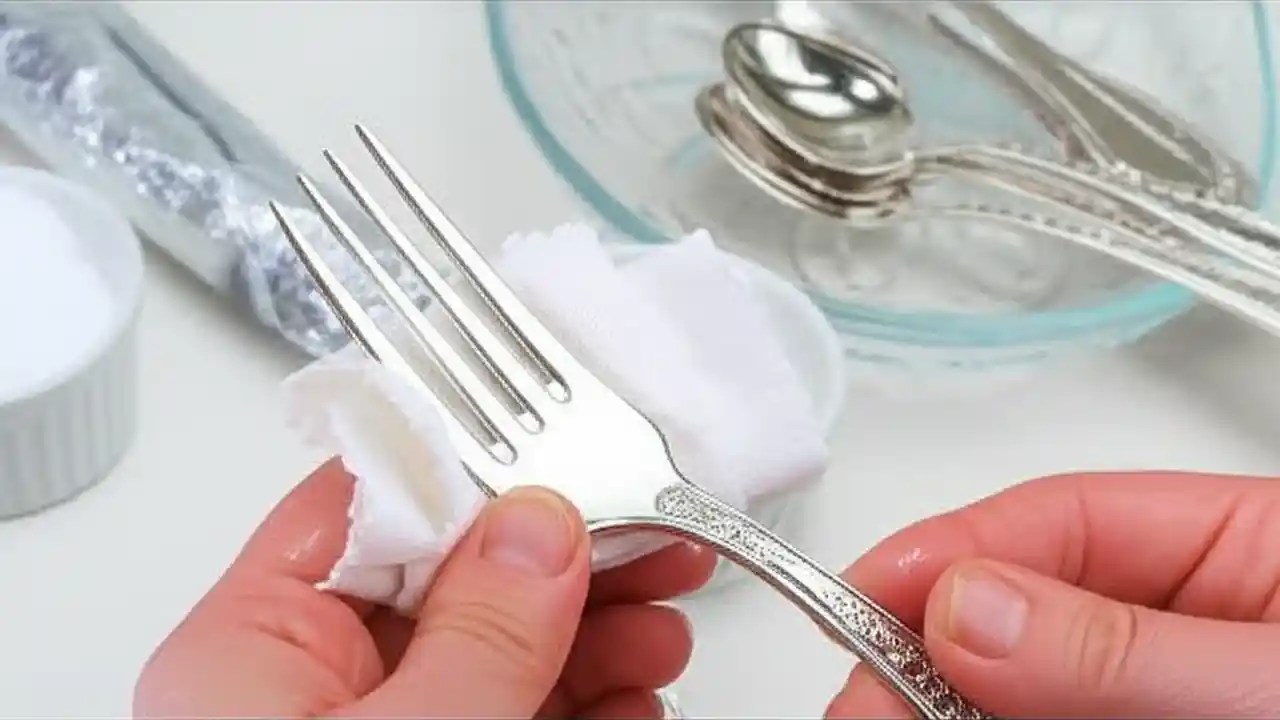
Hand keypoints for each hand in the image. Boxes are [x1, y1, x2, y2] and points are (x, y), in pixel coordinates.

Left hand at [134, 458, 714, 717]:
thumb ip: (481, 631)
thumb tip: (539, 524)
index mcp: (252, 649)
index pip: (363, 505)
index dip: (475, 474)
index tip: (570, 462)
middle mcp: (303, 687)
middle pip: (447, 576)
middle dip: (561, 561)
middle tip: (650, 541)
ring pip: (493, 648)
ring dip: (591, 632)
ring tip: (663, 627)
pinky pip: (513, 714)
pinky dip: (585, 704)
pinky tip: (638, 701)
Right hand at [827, 471, 1279, 717]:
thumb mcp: (1263, 690)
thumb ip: (1118, 648)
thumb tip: (965, 609)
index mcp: (1244, 545)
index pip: (1060, 517)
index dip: (943, 553)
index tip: (858, 598)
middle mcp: (1195, 613)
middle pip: (1023, 604)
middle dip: (927, 645)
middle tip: (864, 700)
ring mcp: (1161, 685)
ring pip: (1016, 679)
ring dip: (941, 699)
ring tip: (885, 718)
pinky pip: (1036, 719)